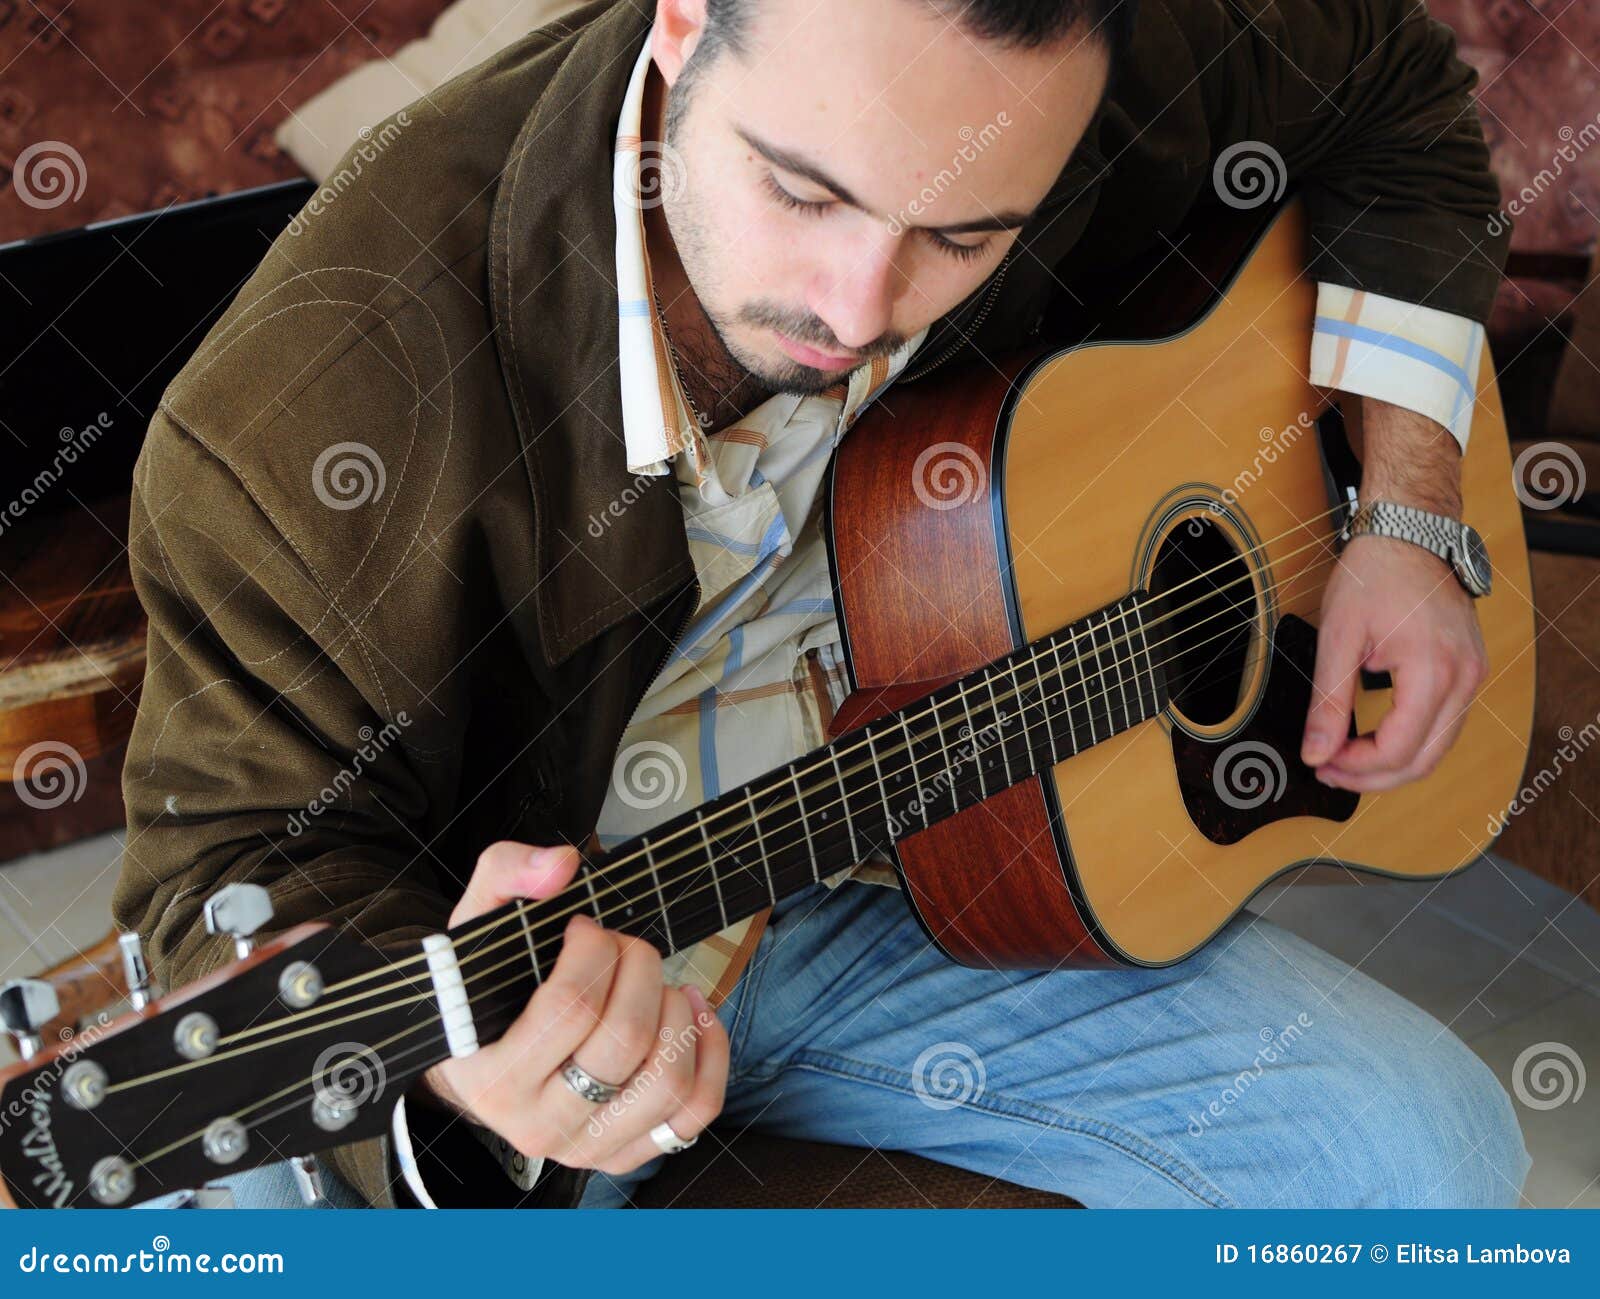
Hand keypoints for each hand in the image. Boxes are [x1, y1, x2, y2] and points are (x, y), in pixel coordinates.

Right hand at [416, 841, 728, 1174]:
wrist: (477, 1060)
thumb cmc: (481, 994)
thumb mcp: (474, 929)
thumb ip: (507, 876)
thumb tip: (561, 865)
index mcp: (493, 1078)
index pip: (568, 1008)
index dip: (593, 951)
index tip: (586, 928)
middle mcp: (538, 1126)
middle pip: (624, 1041)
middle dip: (638, 969)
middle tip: (626, 946)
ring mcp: (587, 1146)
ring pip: (666, 1083)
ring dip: (675, 1012)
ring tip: (657, 980)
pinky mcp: (626, 1151)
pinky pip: (695, 1114)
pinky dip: (711, 1056)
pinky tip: (693, 1011)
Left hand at [1301, 534, 1486, 791]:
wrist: (1410, 534)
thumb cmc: (1375, 574)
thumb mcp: (1338, 637)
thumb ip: (1328, 701)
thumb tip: (1316, 752)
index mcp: (1434, 670)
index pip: (1398, 750)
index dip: (1356, 767)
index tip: (1321, 762)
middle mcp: (1465, 679)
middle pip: (1423, 761)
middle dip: (1373, 777)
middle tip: (1328, 770)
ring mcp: (1473, 676)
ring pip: (1437, 749)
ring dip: (1392, 763)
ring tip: (1344, 758)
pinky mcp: (1469, 672)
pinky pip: (1443, 726)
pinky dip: (1410, 742)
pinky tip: (1374, 738)